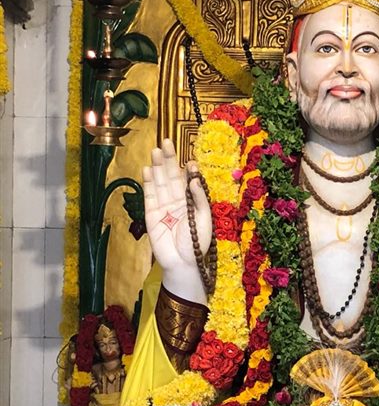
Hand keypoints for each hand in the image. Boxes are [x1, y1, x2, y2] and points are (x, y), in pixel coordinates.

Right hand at [143, 139, 211, 303]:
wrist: (183, 263)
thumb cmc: (196, 243)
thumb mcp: (204, 218)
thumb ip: (199, 198)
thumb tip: (193, 178)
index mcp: (191, 202)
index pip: (187, 180)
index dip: (186, 168)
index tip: (188, 157)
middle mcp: (176, 202)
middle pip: (171, 177)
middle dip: (169, 160)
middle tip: (166, 142)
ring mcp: (163, 207)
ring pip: (159, 183)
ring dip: (157, 167)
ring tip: (156, 151)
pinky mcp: (151, 215)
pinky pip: (149, 196)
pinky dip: (148, 183)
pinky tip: (147, 170)